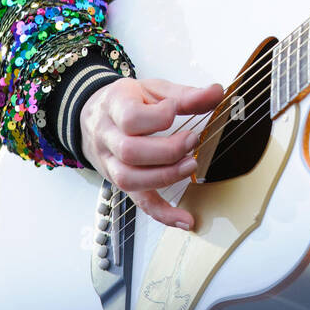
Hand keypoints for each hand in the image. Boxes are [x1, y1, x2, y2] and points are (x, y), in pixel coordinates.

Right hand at [79, 77, 223, 229]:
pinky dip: (163, 213)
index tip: (176, 109)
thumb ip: (184, 94)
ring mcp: (111, 163)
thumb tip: (216, 93)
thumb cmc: (126, 101)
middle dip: (167, 151)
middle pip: (130, 151)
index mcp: (114, 106)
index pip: (130, 118)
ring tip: (191, 165)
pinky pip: (138, 201)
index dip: (158, 116)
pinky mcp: (121, 182)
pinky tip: (184, 219)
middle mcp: (107, 137)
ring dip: (165, 176)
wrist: (93, 115)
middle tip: (192, 140)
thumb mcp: (152, 89)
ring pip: (129, 179)